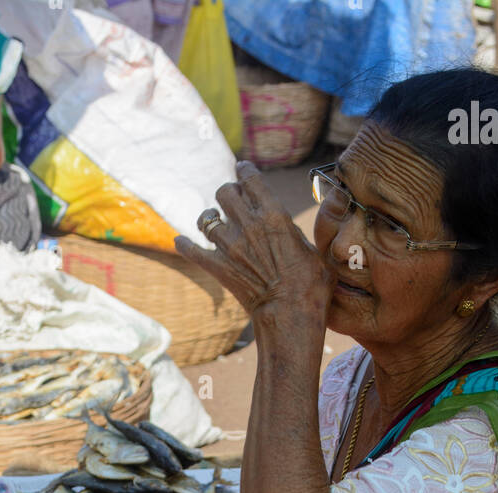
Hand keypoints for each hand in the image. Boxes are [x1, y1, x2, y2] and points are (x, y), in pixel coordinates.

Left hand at [175, 159, 335, 321]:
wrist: (290, 316)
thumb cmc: (312, 286)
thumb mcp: (317, 250)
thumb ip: (304, 230)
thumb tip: (311, 215)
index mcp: (274, 214)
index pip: (251, 179)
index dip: (245, 171)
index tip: (242, 170)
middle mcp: (248, 224)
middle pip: (225, 192)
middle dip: (228, 193)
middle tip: (231, 201)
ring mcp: (229, 246)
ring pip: (206, 218)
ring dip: (209, 218)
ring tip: (213, 223)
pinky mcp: (217, 267)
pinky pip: (192, 250)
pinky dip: (184, 245)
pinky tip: (180, 241)